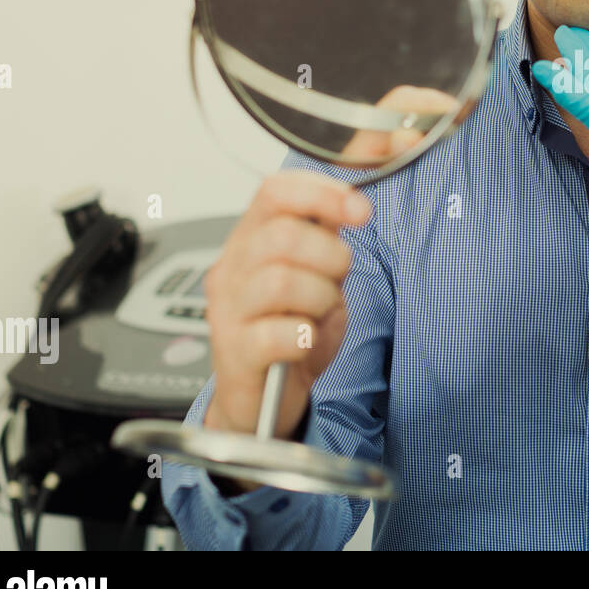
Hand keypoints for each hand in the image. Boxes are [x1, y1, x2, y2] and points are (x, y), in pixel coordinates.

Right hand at [202, 171, 371, 456]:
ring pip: (281, 282)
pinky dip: (305, 336)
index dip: (322, 193)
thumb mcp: (318, 273)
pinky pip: (278, 334)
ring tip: (319, 313)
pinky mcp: (235, 353)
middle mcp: (232, 269)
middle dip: (330, 257)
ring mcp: (228, 311)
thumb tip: (355, 192)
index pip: (276, 191)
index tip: (361, 211)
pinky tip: (305, 341)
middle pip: (284, 236)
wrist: (265, 397)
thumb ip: (329, 233)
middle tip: (336, 280)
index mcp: (251, 239)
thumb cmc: (292, 330)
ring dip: (320, 298)